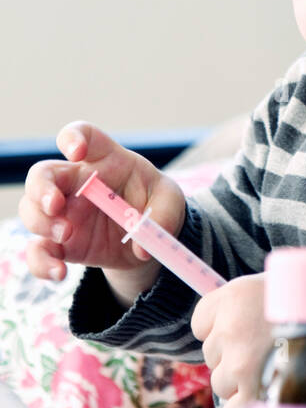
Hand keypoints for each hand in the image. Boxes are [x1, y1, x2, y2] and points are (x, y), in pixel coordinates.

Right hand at [18, 121, 185, 288]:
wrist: (147, 240)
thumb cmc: (154, 205)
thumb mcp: (170, 203)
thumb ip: (164, 217)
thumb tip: (142, 247)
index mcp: (105, 159)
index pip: (82, 135)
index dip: (73, 138)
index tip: (76, 152)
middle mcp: (77, 183)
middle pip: (42, 174)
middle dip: (41, 188)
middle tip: (55, 205)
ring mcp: (64, 213)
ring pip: (31, 210)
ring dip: (41, 223)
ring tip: (66, 236)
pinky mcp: (61, 243)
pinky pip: (39, 251)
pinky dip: (42, 263)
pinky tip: (60, 273)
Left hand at [191, 273, 271, 407]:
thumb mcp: (279, 288)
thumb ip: (250, 302)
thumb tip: (233, 315)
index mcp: (233, 297)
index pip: (200, 322)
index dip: (219, 328)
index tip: (240, 329)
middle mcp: (230, 328)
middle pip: (211, 354)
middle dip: (232, 356)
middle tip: (264, 351)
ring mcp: (239, 362)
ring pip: (221, 382)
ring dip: (240, 382)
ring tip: (273, 372)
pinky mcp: (251, 392)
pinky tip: (265, 397)